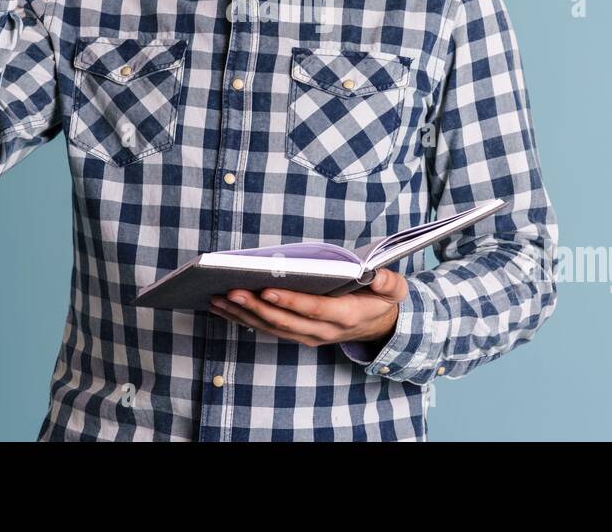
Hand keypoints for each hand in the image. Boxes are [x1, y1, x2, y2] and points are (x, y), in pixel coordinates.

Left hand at [209, 268, 407, 348]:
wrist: (378, 326)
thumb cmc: (381, 301)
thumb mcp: (394, 290)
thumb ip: (388, 282)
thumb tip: (376, 275)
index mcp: (345, 316)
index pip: (313, 310)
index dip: (289, 302)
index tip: (266, 290)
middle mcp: (323, 331)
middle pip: (285, 321)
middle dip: (256, 306)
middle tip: (230, 290)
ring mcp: (308, 336)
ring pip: (272, 327)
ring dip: (243, 314)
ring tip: (218, 297)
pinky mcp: (297, 335)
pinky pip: (268, 328)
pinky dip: (245, 318)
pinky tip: (225, 306)